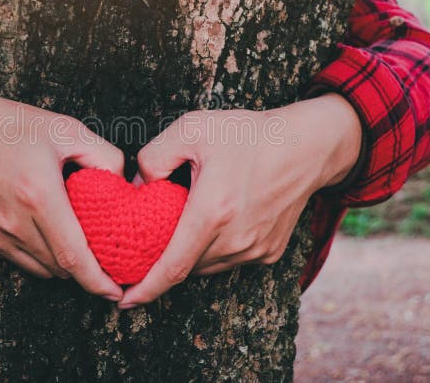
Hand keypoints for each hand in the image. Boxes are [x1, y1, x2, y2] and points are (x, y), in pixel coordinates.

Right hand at [0, 63, 123, 300]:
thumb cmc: (12, 126)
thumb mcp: (67, 129)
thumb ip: (105, 157)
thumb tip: (125, 185)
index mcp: (38, 195)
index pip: (73, 256)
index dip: (97, 281)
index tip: (115, 293)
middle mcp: (10, 221)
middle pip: (58, 267)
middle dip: (82, 267)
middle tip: (97, 251)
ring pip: (36, 267)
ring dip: (57, 260)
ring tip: (65, 233)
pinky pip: (12, 258)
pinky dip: (30, 250)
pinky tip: (31, 222)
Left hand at [119, 93, 361, 307]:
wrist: (306, 145)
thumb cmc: (248, 134)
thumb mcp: (191, 128)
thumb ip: (153, 157)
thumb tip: (137, 186)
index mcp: (213, 211)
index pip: (172, 267)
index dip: (145, 289)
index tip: (123, 302)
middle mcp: (236, 239)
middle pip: (186, 266)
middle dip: (163, 260)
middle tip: (148, 238)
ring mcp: (255, 249)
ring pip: (207, 266)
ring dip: (190, 253)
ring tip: (183, 223)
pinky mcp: (269, 252)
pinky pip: (229, 260)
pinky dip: (214, 249)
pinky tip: (215, 221)